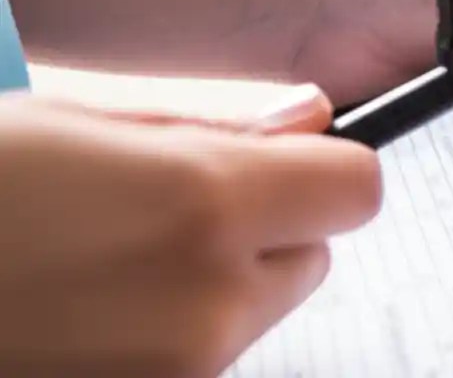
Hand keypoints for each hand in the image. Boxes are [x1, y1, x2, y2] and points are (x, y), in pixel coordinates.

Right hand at [0, 90, 380, 377]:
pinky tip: (79, 306)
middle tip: (165, 206)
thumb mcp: (76, 125)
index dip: (323, 169)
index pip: (357, 189)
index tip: (283, 162)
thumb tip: (311, 121)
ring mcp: (176, 376)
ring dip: (209, 283)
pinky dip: (163, 333)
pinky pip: (196, 360)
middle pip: (310, 256)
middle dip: (262, 229)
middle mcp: (206, 306)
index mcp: (203, 207)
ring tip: (97, 257)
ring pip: (252, 313)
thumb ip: (212, 130)